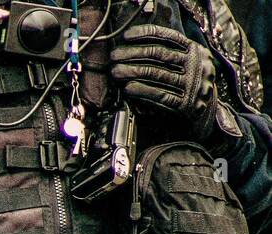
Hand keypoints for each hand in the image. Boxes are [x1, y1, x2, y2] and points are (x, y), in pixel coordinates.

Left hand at [110, 25, 234, 142]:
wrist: (206, 112)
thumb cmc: (187, 83)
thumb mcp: (186, 63)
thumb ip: (168, 53)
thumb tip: (134, 46)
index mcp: (195, 51)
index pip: (169, 37)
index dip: (146, 34)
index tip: (126, 37)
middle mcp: (196, 65)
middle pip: (159, 54)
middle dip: (133, 53)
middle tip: (114, 56)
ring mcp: (192, 85)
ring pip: (157, 74)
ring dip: (132, 72)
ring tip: (116, 71)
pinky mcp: (186, 104)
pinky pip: (160, 96)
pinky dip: (142, 91)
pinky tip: (128, 88)